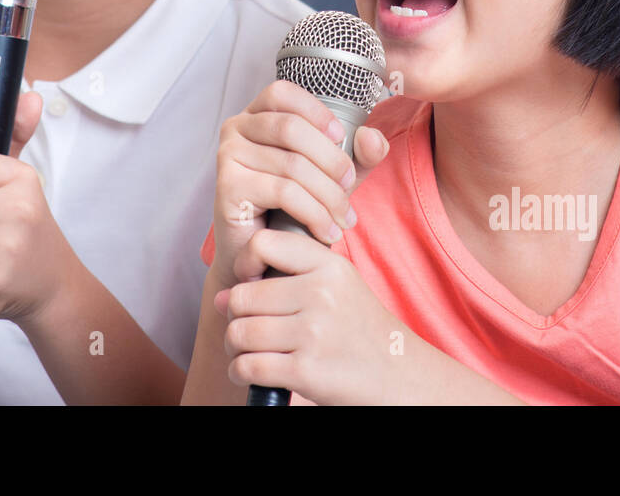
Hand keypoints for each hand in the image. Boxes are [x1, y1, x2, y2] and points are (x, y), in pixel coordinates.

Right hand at [209, 80, 387, 289]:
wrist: (262, 257)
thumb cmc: (293, 209)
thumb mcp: (332, 176)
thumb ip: (358, 154)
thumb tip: (371, 137)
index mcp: (255, 115)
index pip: (282, 92)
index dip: (315, 110)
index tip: (342, 137)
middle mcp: (235, 129)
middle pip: (291, 128)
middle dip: (331, 159)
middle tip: (350, 187)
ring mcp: (227, 156)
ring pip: (292, 164)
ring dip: (328, 194)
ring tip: (343, 218)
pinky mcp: (227, 187)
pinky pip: (282, 191)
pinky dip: (314, 213)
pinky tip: (326, 231)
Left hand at [214, 227, 408, 404]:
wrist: (399, 376)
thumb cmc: (360, 330)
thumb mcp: (338, 286)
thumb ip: (285, 280)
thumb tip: (219, 297)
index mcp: (329, 266)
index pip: (263, 244)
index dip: (244, 263)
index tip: (250, 282)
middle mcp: (321, 294)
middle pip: (242, 296)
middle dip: (234, 316)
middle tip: (246, 328)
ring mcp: (313, 333)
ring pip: (239, 332)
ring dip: (234, 347)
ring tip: (246, 351)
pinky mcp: (305, 370)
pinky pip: (248, 366)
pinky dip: (240, 371)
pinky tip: (250, 371)